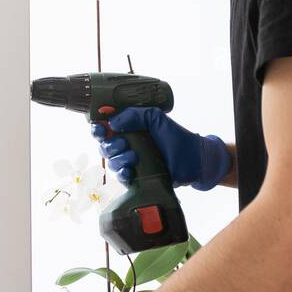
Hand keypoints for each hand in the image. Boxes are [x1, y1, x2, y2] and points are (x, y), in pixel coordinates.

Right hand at [91, 107, 229, 190]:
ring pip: (111, 161)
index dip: (98, 129)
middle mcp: (127, 144)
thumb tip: (112, 122)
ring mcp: (130, 161)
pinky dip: (122, 173)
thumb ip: (134, 114)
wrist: (192, 159)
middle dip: (110, 145)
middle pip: (104, 146)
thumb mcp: (155, 117)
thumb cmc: (175, 137)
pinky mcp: (135, 177)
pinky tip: (130, 170)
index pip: (105, 128)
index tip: (100, 129)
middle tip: (125, 143)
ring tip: (135, 157)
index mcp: (129, 129)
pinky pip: (120, 177)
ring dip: (119, 159)